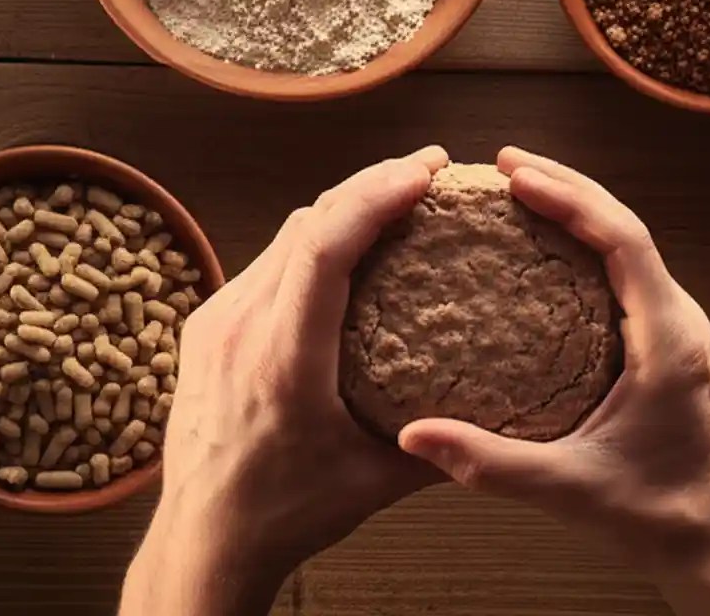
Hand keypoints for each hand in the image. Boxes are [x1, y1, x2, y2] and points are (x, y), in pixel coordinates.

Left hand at [121, 146, 448, 615]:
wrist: (203, 538)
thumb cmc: (285, 513)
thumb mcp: (373, 483)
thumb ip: (441, 444)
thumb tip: (506, 409)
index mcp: (282, 361)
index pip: (325, 248)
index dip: (375, 196)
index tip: (425, 171)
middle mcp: (240, 328)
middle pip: (308, 224)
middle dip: (370, 185)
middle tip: (430, 169)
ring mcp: (216, 323)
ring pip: (285, 237)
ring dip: (342, 209)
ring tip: (397, 196)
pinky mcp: (207, 328)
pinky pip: (266, 263)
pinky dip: (313, 241)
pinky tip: (347, 247)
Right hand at [399, 148, 709, 614]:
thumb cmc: (660, 516)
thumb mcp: (571, 490)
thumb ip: (490, 464)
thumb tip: (414, 437)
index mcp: (667, 341)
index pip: (624, 240)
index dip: (571, 197)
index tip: (519, 173)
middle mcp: (680, 325)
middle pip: (627, 228)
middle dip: (568, 188)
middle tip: (507, 164)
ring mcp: (678, 333)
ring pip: (632, 248)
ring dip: (581, 212)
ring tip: (525, 191)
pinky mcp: (669, 347)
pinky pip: (629, 276)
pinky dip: (590, 248)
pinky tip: (551, 253)